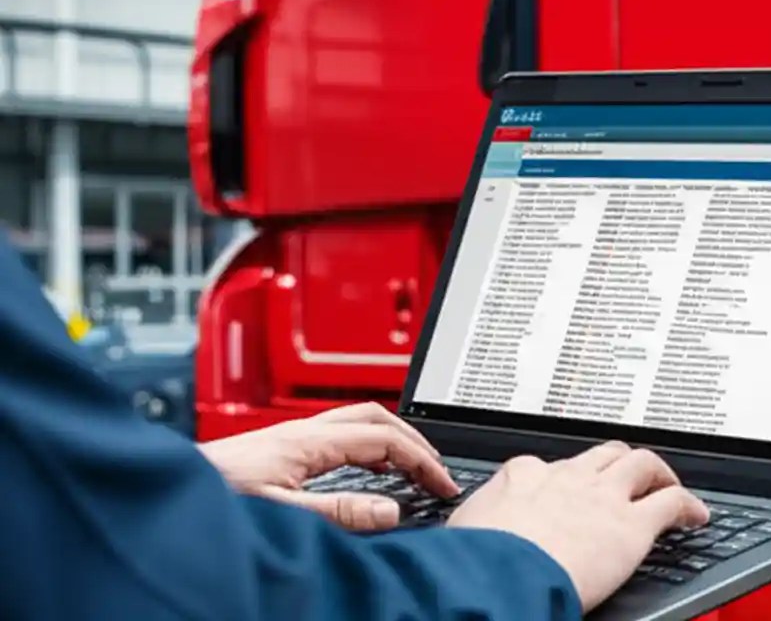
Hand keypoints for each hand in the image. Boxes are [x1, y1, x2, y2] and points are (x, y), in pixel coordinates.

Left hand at [198, 402, 458, 530]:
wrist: (167, 488)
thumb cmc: (209, 494)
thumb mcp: (280, 510)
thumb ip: (338, 511)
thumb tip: (389, 510)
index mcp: (309, 440)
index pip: (383, 438)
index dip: (420, 459)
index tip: (442, 483)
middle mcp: (304, 431)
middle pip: (376, 419)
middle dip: (414, 441)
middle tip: (436, 471)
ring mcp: (294, 436)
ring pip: (359, 422)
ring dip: (393, 440)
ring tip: (412, 467)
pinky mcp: (283, 446)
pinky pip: (342, 435)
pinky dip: (369, 447)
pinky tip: (368, 471)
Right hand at [448, 441, 709, 610]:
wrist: (499, 575)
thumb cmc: (474, 563)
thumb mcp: (464, 534)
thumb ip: (476, 526)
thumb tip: (465, 539)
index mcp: (522, 478)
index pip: (545, 466)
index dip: (561, 477)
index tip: (564, 489)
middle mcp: (566, 478)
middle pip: (602, 454)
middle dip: (617, 462)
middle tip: (627, 477)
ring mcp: (601, 497)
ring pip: (641, 464)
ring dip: (657, 473)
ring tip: (665, 484)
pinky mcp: (631, 524)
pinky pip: (671, 502)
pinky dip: (688, 504)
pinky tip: (695, 515)